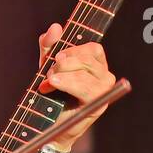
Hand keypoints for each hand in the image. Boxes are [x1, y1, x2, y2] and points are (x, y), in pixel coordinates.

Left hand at [36, 22, 116, 150]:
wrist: (48, 125)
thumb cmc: (50, 94)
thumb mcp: (46, 65)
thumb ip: (49, 46)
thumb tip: (55, 27)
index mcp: (97, 64)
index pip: (92, 47)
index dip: (72, 50)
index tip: (55, 58)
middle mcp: (105, 75)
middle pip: (87, 58)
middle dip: (63, 63)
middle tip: (49, 75)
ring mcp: (104, 90)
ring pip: (85, 71)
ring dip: (62, 74)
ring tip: (49, 83)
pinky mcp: (98, 103)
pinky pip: (85, 87)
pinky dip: (68, 84)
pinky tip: (55, 83)